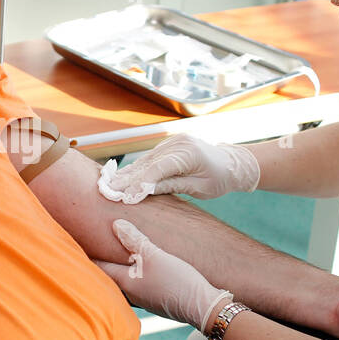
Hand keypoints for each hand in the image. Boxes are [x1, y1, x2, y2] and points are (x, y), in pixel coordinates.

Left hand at [96, 220, 231, 330]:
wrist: (204, 307)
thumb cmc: (178, 282)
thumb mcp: (156, 256)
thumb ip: (135, 241)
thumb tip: (115, 225)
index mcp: (125, 282)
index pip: (98, 266)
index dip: (86, 254)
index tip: (73, 243)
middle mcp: (129, 293)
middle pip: (107, 276)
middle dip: (99, 262)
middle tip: (88, 245)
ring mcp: (142, 298)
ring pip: (122, 280)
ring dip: (116, 268)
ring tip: (111, 254)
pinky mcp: (155, 299)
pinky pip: (136, 284)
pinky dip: (130, 274)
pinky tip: (136, 267)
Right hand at [98, 135, 260, 203]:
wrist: (231, 162)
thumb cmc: (219, 178)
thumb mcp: (199, 188)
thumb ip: (172, 186)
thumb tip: (144, 191)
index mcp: (188, 154)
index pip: (158, 169)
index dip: (139, 183)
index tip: (124, 197)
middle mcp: (177, 144)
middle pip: (147, 164)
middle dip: (126, 179)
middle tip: (106, 191)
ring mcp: (171, 142)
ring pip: (144, 161)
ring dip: (126, 174)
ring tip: (108, 186)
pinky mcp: (167, 146)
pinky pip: (148, 159)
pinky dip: (135, 169)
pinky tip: (120, 178)